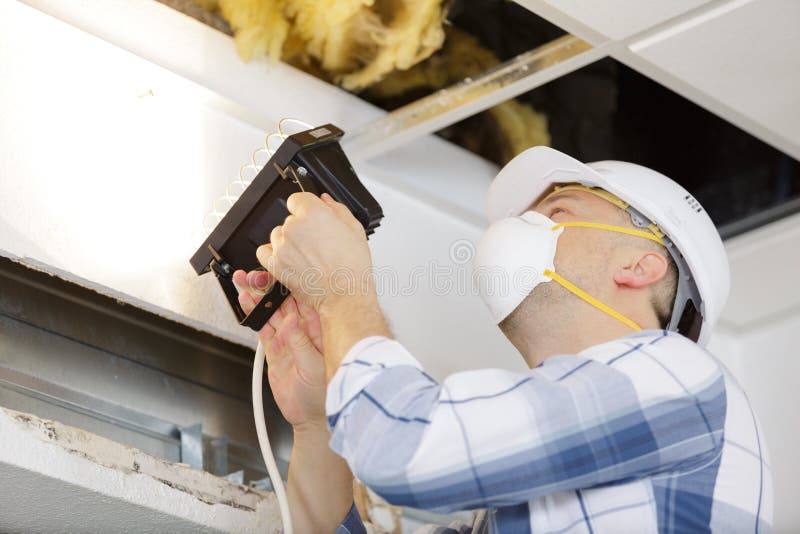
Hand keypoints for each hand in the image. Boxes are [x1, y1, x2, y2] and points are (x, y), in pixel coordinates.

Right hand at [234, 269, 325, 428]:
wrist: (311, 417)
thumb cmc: (325, 394)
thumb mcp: (315, 368)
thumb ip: (302, 345)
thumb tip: (293, 322)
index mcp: (320, 329)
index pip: (305, 299)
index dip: (292, 284)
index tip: (279, 270)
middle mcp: (304, 330)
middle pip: (284, 301)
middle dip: (269, 286)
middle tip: (253, 274)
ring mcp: (288, 339)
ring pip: (271, 312)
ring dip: (258, 296)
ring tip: (243, 281)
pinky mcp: (275, 350)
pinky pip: (263, 328)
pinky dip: (253, 315)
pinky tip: (245, 302)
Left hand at [255, 192, 374, 312]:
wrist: (344, 294)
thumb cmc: (351, 266)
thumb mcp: (354, 230)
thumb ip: (337, 209)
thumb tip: (325, 199)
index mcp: (313, 213)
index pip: (297, 199)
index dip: (306, 209)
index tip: (311, 218)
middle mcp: (294, 227)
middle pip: (289, 219)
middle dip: (300, 228)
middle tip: (316, 243)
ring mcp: (282, 246)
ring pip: (278, 235)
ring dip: (288, 242)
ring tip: (306, 255)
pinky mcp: (275, 264)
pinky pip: (264, 252)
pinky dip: (273, 254)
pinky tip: (288, 259)